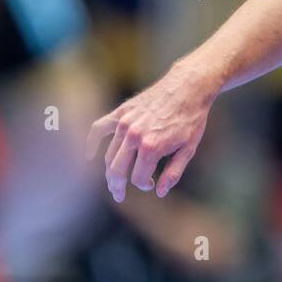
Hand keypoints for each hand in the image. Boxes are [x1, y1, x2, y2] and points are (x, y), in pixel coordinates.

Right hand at [85, 64, 217, 201]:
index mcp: (151, 148)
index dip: (143, 185)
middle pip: (117, 170)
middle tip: (119, 195)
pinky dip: (91, 142)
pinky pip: (99, 128)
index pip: (137, 178)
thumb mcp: (188, 149)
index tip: (151, 184)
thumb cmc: (192, 119)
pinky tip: (89, 155)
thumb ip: (173, 173)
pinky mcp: (121, 112)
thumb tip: (159, 192)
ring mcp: (125, 123)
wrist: (188, 87)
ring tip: (113, 181)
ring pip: (109, 154)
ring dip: (109, 171)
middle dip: (117, 186)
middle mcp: (134, 136)